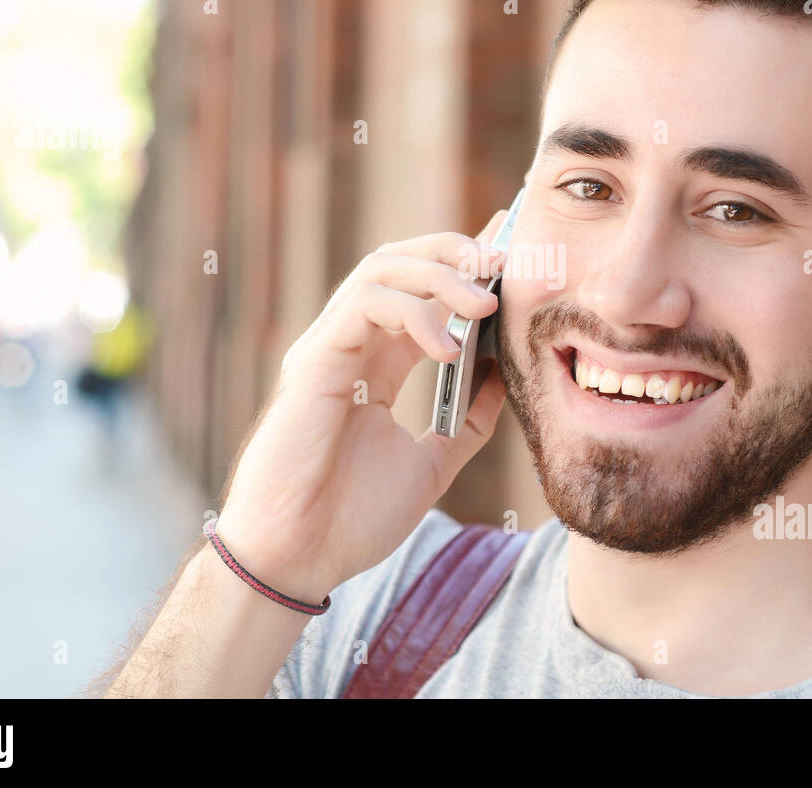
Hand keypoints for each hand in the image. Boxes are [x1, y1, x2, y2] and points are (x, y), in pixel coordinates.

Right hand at [212, 210, 510, 600]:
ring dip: (440, 276)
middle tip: (501, 262)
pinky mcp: (313, 360)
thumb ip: (469, 420)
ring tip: (484, 303)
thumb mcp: (433, 463)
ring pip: (380, 271)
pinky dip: (413, 314)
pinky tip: (448, 349)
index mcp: (376, 366)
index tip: (509, 253)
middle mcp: (351, 347)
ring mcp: (329, 348)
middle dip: (453, 252)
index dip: (462, 267)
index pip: (420, 294)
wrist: (301, 558)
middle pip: (398, 264)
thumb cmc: (353, 518)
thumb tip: (505, 373)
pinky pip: (363, 305)